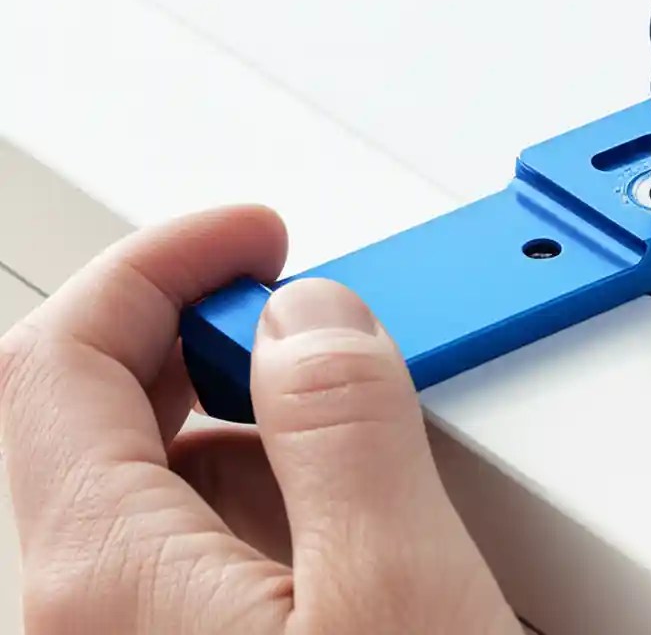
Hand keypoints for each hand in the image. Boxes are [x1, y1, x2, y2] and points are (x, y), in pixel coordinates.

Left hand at [0, 206, 522, 633]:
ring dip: (251, 426)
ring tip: (357, 429)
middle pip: (97, 414)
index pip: (62, 357)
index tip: (257, 240)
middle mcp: (92, 618)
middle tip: (309, 323)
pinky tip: (356, 523)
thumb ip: (350, 432)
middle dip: (209, 339)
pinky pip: (198, 553)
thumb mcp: (401, 590)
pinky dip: (271, 499)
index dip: (160, 266)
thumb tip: (316, 320)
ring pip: (157, 487)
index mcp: (112, 578)